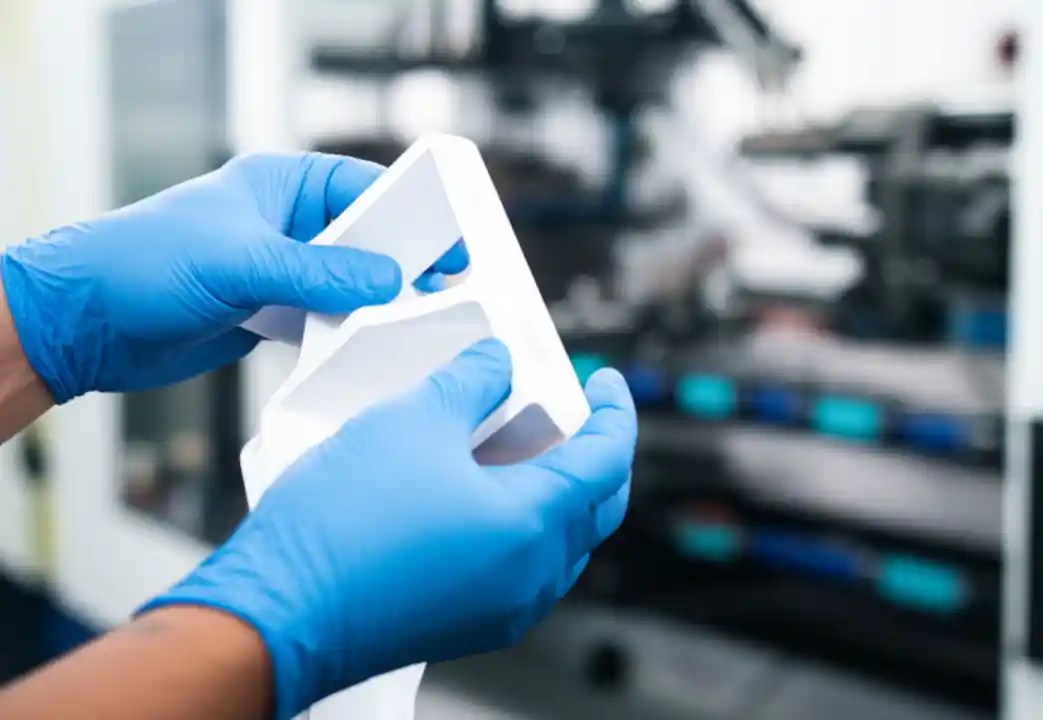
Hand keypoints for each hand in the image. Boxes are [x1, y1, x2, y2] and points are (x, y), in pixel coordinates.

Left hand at [0, 152, 467, 401]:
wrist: (83, 325)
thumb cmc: (142, 263)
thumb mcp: (240, 261)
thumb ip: (318, 273)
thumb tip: (387, 284)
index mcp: (279, 184)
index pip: (361, 187)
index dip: (408, 213)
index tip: (448, 241)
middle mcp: (283, 223)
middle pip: (363, 239)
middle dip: (400, 264)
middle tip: (442, 288)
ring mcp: (277, 270)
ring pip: (347, 284)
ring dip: (375, 305)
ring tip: (415, 323)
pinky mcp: (267, 314)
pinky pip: (324, 320)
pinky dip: (346, 335)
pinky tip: (369, 350)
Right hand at [141, 340, 635, 718]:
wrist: (280, 612)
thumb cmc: (340, 525)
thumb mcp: (412, 419)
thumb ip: (471, 381)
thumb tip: (497, 362)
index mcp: (532, 524)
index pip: (608, 462)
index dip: (616, 413)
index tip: (607, 384)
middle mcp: (530, 576)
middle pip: (597, 507)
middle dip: (596, 456)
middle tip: (574, 415)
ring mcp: (502, 608)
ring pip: (561, 542)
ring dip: (559, 493)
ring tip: (526, 448)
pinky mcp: (468, 624)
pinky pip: (523, 569)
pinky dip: (524, 526)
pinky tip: (484, 494)